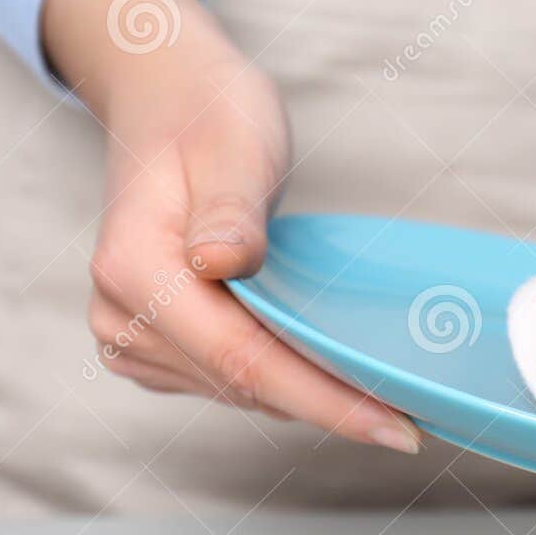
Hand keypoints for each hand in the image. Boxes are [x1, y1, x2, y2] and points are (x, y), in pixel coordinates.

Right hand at [43, 0, 421, 452]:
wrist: (168, 104)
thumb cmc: (211, 116)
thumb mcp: (236, 144)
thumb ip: (232, 207)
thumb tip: (223, 262)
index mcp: (133, 267)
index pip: (241, 358)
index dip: (322, 400)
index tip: (394, 430)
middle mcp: (120, 313)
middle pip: (242, 384)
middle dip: (329, 406)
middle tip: (415, 421)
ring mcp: (130, 334)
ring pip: (236, 391)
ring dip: (309, 399)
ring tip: (385, 404)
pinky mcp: (151, 343)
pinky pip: (227, 381)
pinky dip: (282, 382)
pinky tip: (330, 374)